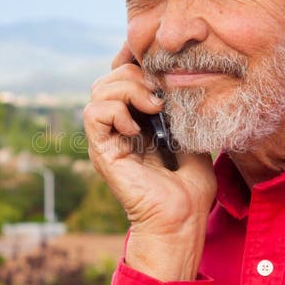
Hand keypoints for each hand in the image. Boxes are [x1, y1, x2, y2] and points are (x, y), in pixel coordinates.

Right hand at [83, 43, 216, 279]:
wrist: (182, 218)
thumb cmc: (190, 186)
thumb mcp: (190, 135)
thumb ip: (179, 108)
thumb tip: (175, 80)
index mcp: (136, 121)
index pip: (124, 76)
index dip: (140, 67)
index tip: (166, 77)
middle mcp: (118, 127)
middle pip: (109, 77)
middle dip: (136, 74)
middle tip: (160, 96)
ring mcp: (107, 139)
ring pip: (99, 89)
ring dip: (128, 90)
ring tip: (152, 108)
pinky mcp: (102, 151)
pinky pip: (93, 113)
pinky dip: (116, 111)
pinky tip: (136, 129)